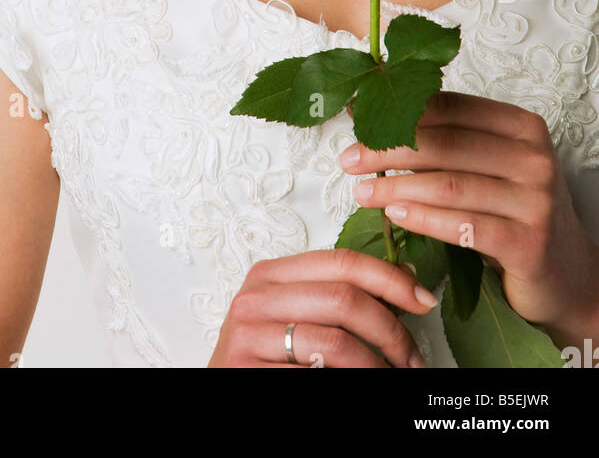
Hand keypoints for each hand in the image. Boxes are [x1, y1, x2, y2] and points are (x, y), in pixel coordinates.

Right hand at [207, 248, 436, 367]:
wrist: (227, 387)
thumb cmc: (265, 355)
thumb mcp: (292, 314)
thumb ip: (333, 295)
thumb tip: (403, 277)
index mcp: (270, 274)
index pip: (341, 262)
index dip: (389, 278)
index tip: (423, 299)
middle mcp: (255, 298)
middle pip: (343, 299)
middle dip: (391, 330)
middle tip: (412, 358)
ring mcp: (248, 336)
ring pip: (335, 343)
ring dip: (377, 366)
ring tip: (393, 377)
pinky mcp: (247, 371)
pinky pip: (314, 376)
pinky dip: (351, 384)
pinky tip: (363, 388)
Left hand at [338, 90, 598, 342]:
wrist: (565, 277)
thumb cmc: (512, 214)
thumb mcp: (488, 169)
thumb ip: (444, 141)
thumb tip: (369, 114)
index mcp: (522, 126)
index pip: (450, 108)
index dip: (398, 112)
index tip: (358, 120)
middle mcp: (534, 157)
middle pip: (445, 143)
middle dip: (388, 149)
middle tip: (349, 159)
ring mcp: (536, 200)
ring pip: (449, 185)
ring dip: (396, 187)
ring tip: (361, 191)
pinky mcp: (530, 242)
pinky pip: (464, 226)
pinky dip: (423, 220)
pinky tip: (394, 217)